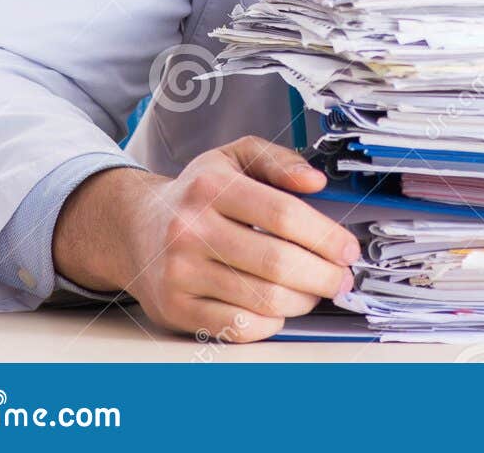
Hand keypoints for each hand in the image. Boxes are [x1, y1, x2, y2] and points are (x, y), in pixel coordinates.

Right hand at [53, 135, 359, 342]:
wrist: (136, 227)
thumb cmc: (197, 193)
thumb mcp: (234, 156)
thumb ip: (278, 160)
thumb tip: (315, 182)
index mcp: (211, 187)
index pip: (282, 214)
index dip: (325, 235)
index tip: (348, 248)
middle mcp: (191, 230)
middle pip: (276, 263)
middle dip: (322, 275)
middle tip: (341, 278)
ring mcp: (181, 273)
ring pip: (261, 299)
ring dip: (302, 300)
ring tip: (316, 291)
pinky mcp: (175, 309)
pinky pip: (237, 326)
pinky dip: (270, 322)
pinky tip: (280, 308)